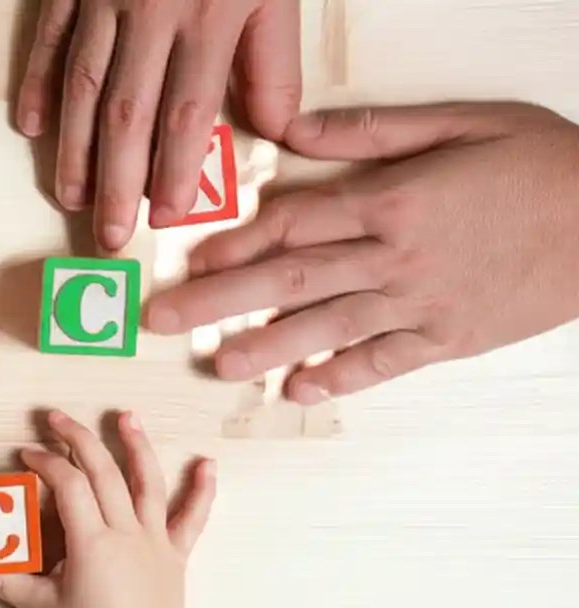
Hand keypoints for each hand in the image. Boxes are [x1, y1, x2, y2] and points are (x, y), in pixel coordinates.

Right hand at [0, 410, 245, 607]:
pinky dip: (202, 490)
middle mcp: (125, 531)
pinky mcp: (175, 552)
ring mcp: (154, 538)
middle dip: (78, 438)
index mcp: (92, 542)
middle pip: (104, 472)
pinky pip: (191, 517)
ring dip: (137, 445)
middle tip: (56, 417)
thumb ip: (5, 582)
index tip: (27, 452)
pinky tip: (208, 464)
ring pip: (148, 482)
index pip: (69, 486)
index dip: (47, 463)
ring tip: (126, 416)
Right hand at [17, 0, 301, 250]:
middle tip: (108, 236)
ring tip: (72, 198)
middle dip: (118, 181)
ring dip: (74, 147)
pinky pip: (49, 36)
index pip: (188, 113)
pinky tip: (30, 127)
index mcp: (210, 17)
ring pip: (83, 84)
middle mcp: (152, 13)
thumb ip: (273, 59)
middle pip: (129, 113)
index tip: (164, 218)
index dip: (175, 172)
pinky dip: (36, 82)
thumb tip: (274, 131)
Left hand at [146, 102, 578, 402]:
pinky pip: (384, 363)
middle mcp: (395, 258)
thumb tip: (294, 129)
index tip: (190, 260)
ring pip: (327, 327)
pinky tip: (298, 389)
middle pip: (290, 280)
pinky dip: (340, 377)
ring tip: (215, 363)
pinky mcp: (448, 337)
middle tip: (164, 320)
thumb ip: (370, 131)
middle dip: (218, 300)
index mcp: (391, 201)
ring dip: (265, 346)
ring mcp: (420, 304)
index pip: (294, 224)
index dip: (235, 243)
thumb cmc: (539, 163)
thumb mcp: (458, 122)